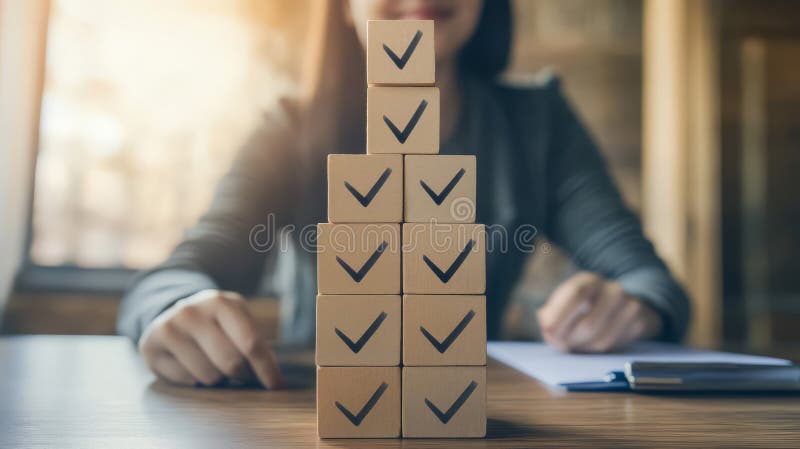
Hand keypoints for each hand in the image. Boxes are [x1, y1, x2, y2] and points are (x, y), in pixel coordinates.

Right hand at [138, 289, 282, 388]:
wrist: (173, 313)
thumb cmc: (217, 325)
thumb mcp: (238, 323)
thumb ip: (256, 345)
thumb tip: (275, 381)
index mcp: (222, 302)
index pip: (251, 343)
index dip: (266, 369)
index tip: (277, 387)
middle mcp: (192, 311)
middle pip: (231, 363)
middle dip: (240, 374)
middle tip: (238, 371)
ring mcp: (169, 327)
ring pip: (208, 376)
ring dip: (216, 378)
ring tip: (211, 362)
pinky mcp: (150, 345)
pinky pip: (185, 381)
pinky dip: (193, 380)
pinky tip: (189, 364)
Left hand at [536, 272, 662, 352]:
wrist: (623, 302)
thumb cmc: (585, 305)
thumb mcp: (566, 301)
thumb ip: (550, 314)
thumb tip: (547, 329)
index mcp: (589, 280)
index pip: (575, 295)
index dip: (559, 317)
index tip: (548, 332)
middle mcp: (612, 289)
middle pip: (588, 324)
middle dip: (570, 340)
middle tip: (559, 346)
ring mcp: (629, 305)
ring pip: (601, 339)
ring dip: (582, 348)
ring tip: (572, 346)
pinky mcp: (639, 321)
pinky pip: (614, 345)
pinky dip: (596, 351)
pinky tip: (588, 346)